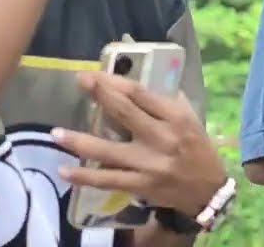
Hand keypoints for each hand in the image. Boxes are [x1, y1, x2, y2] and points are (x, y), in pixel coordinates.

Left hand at [52, 71, 227, 217]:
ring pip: (109, 151)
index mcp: (174, 117)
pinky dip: (85, 176)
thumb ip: (166, 100)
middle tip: (79, 81)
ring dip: (79, 141)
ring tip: (55, 133)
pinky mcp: (140, 185)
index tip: (95, 73)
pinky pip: (107, 180)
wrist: (207, 190)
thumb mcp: (190, 118)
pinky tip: (64, 170)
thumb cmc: (197, 148)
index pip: (140, 94)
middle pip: (124, 113)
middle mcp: (161, 138)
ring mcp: (148, 164)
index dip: (115, 81)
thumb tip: (135, 83)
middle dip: (99, 95)